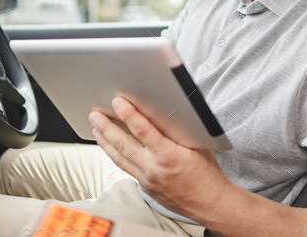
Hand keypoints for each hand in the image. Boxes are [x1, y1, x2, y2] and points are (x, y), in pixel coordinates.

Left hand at [89, 97, 231, 220]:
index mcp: (169, 156)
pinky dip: (116, 155)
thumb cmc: (208, 174)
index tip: (118, 102)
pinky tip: (111, 147)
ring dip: (105, 142)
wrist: (211, 204)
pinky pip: (126, 168)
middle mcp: (155, 170)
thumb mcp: (198, 146)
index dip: (129, 115)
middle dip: (107, 127)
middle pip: (123, 145)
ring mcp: (148, 181)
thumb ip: (178, 131)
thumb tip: (162, 112)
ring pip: (120, 158)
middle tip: (95, 114)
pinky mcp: (146, 188)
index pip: (143, 131)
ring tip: (96, 128)